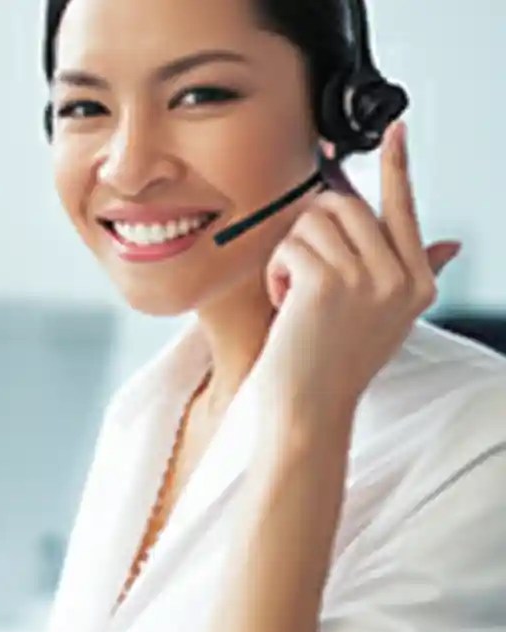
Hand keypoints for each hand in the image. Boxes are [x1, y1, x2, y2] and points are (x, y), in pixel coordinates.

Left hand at [254, 121, 460, 416]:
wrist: (308, 409)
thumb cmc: (334, 365)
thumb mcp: (386, 319)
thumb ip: (412, 273)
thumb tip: (448, 244)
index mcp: (418, 283)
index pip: (405, 208)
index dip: (396, 165)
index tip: (394, 130)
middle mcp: (401, 278)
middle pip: (345, 206)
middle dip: (310, 228)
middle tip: (300, 270)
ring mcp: (367, 279)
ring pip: (312, 222)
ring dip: (290, 254)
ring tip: (294, 295)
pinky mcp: (328, 283)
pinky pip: (289, 246)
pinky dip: (275, 273)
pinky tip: (283, 304)